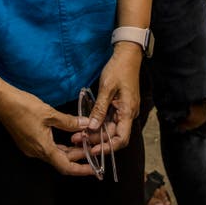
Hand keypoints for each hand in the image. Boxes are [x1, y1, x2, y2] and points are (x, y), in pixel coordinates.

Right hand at [0, 87, 94, 175]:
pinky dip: (59, 145)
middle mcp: (36, 152)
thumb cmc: (22, 106)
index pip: (65, 167)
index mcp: (42, 148)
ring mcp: (31, 148)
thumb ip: (69, 121)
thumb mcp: (49, 113)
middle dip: (78, 157)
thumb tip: (85, 125)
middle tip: (93, 150)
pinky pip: (47, 148)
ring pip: (54, 154)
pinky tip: (67, 137)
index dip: (81, 170)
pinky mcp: (28, 142)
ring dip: (69, 151)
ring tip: (84, 143)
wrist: (1, 101)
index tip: (94, 170)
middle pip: (61, 161)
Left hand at [75, 42, 140, 157]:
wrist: (127, 55)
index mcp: (128, 111)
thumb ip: (100, 109)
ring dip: (95, 133)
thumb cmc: (119, 68)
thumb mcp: (107, 88)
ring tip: (77, 135)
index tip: (93, 150)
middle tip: (77, 140)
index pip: (121, 139)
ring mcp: (123, 110)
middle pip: (113, 135)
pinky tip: (85, 125)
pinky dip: (97, 124)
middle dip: (96, 141)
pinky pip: (108, 120)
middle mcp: (128, 114)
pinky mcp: (118, 106)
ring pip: (109, 128)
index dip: (108, 147)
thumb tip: (92, 127)